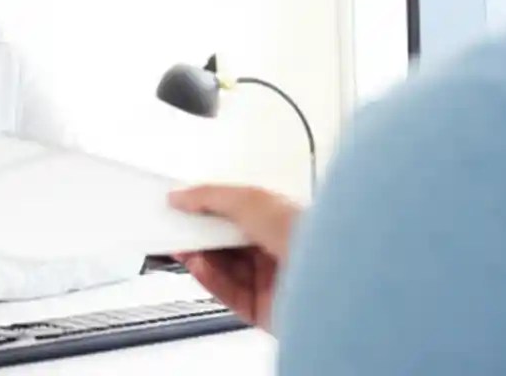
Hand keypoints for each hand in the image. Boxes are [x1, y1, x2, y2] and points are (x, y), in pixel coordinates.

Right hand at [169, 185, 301, 330]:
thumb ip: (210, 196)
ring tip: (180, 246)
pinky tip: (197, 266)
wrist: (329, 276)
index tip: (183, 207)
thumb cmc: (307, 232)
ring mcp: (272, 281)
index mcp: (282, 219)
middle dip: (199, 236)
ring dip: (200, 258)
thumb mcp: (250, 198)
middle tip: (176, 228)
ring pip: (224, 269)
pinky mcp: (264, 309)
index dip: (208, 211)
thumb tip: (181, 196)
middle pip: (227, 243)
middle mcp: (278, 250)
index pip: (236, 213)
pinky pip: (228, 294)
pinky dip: (209, 279)